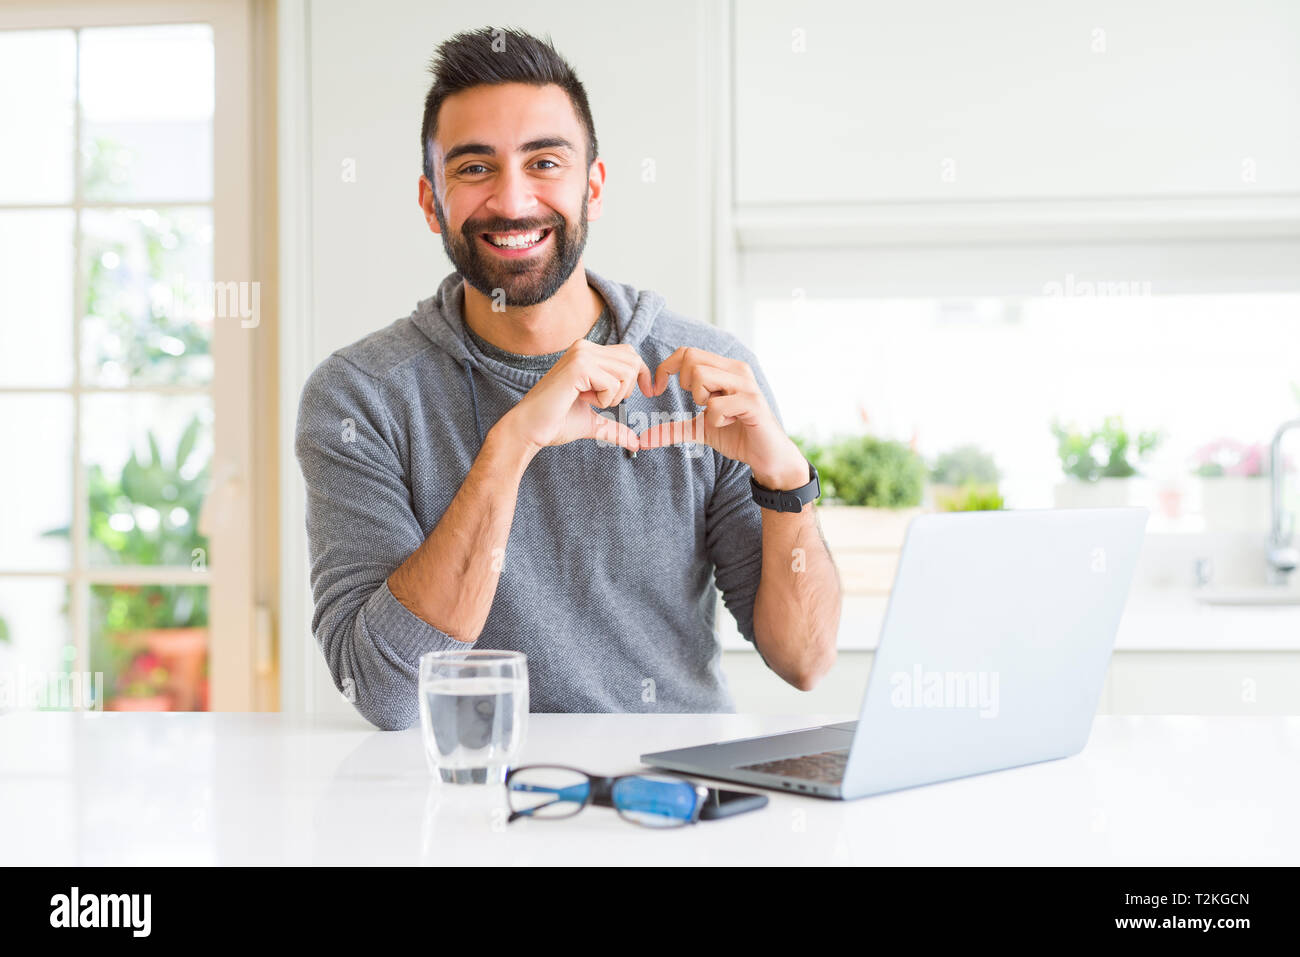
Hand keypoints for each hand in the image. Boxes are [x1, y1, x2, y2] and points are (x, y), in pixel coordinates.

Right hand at [498, 339, 652, 454]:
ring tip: (588, 400)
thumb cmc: (556, 423)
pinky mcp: (579, 367)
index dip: (642, 373)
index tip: (648, 392)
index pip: (630, 353)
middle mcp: (584, 347)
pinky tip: (580, 400)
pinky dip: (604, 400)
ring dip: (614, 396)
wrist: (530, 429)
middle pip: (632, 360)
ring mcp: (581, 354)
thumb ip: (614, 427)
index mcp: (587, 353)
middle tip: (604, 402)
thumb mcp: (593, 422)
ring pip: (626, 372)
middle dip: (627, 388)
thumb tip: (637, 443)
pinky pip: (612, 384)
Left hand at [638, 347, 808, 489]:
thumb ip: (673, 429)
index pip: (687, 352)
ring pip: (702, 377)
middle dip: (687, 386)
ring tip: (719, 415)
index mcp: (725, 369)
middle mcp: (737, 370)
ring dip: (702, 402)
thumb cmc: (737, 435)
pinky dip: (715, 420)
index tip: (656, 389)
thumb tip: (643, 439)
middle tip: (702, 405)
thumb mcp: (700, 429)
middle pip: (691, 360)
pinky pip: (716, 405)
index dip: (666, 368)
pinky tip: (730, 423)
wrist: (767, 457)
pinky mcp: (752, 403)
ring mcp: (746, 385)